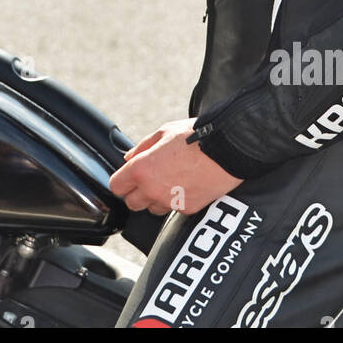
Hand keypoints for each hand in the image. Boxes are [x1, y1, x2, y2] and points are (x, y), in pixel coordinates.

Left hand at [109, 118, 243, 215]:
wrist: (226, 149)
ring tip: (170, 180)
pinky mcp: (188, 209)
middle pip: (132, 203)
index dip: (122, 180)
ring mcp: (170, 202)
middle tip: (149, 178)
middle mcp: (152, 190)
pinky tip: (186, 184)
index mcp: (142, 169)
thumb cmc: (195, 136)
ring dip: (156, 198)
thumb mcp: (164, 132)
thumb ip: (142, 147)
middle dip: (137, 192)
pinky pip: (174, 209)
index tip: (129, 175)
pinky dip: (177, 200)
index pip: (116, 186)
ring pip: (152, 209)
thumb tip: (129, 156)